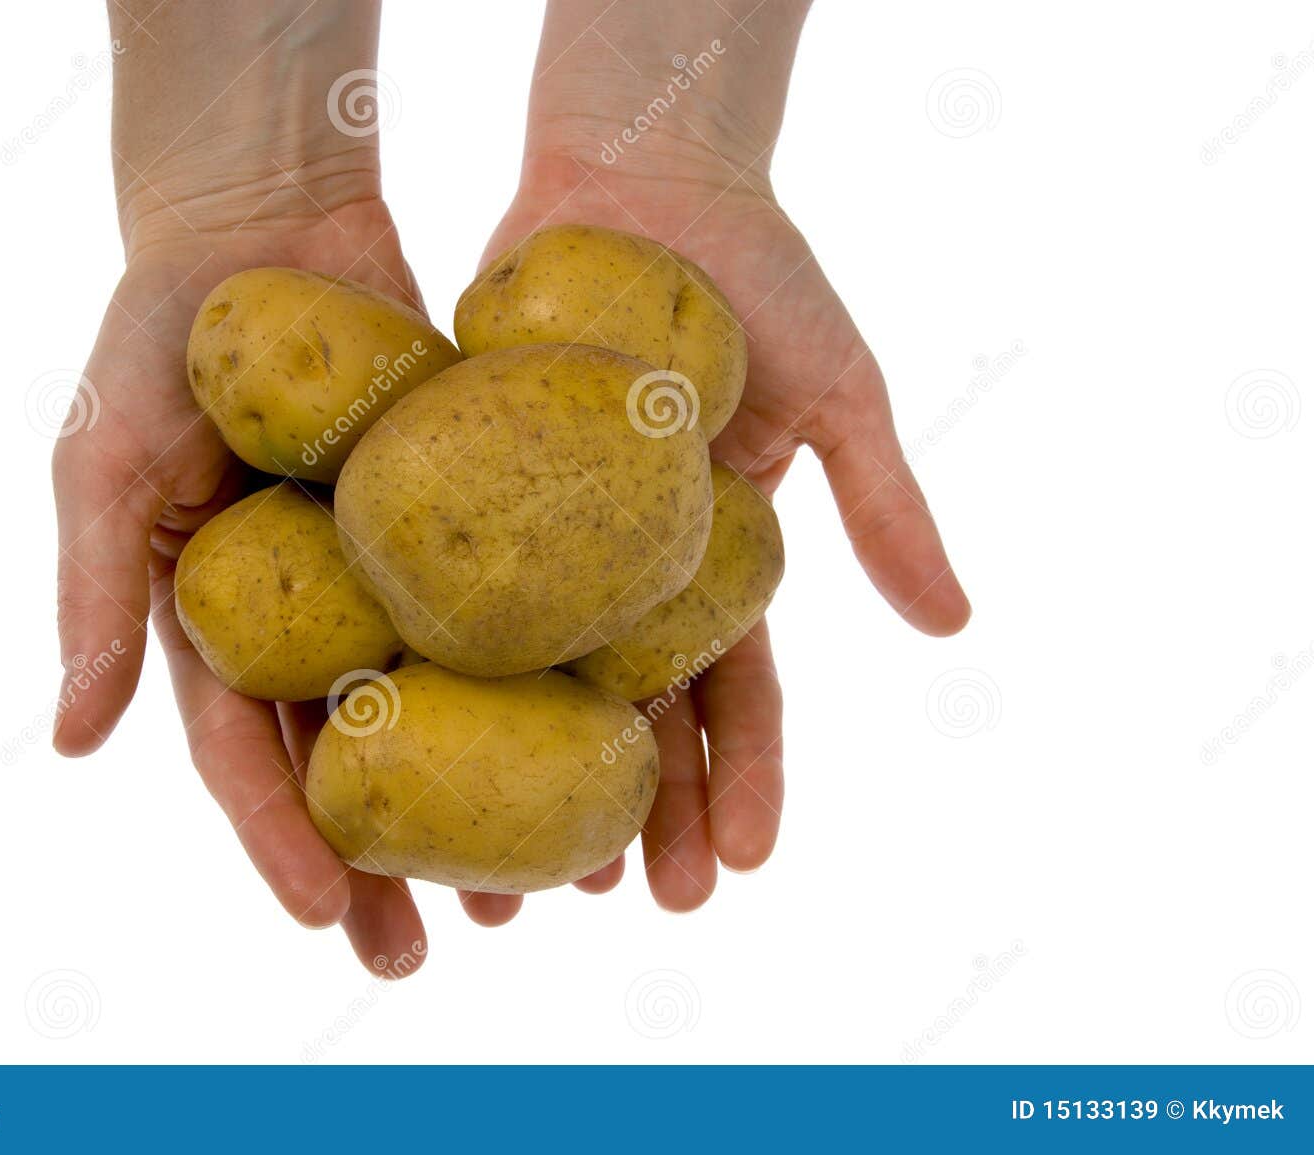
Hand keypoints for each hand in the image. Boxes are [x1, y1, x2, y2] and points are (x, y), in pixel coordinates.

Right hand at [51, 0, 466, 976]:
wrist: (266, 214)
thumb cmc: (161, 334)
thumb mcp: (106, 465)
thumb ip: (94, 597)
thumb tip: (73, 748)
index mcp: (219, 621)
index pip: (248, 752)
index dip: (281, 838)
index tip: (324, 918)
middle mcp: (310, 614)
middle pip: (356, 761)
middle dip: (384, 864)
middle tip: (427, 955)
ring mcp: (392, 573)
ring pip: (446, 710)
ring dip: (483, 805)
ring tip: (529, 896)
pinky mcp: (466, 517)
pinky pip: (512, 611)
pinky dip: (549, 683)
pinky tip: (601, 748)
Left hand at [485, 0, 970, 910]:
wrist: (637, 171)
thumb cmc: (753, 271)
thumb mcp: (840, 388)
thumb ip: (886, 505)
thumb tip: (955, 625)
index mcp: (717, 561)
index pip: (735, 693)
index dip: (740, 781)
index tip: (738, 869)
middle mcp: (628, 567)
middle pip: (629, 714)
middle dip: (636, 814)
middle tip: (626, 905)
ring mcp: (544, 538)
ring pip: (532, 683)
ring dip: (526, 780)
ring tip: (516, 880)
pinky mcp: (464, 493)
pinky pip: (443, 598)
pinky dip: (435, 680)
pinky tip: (412, 754)